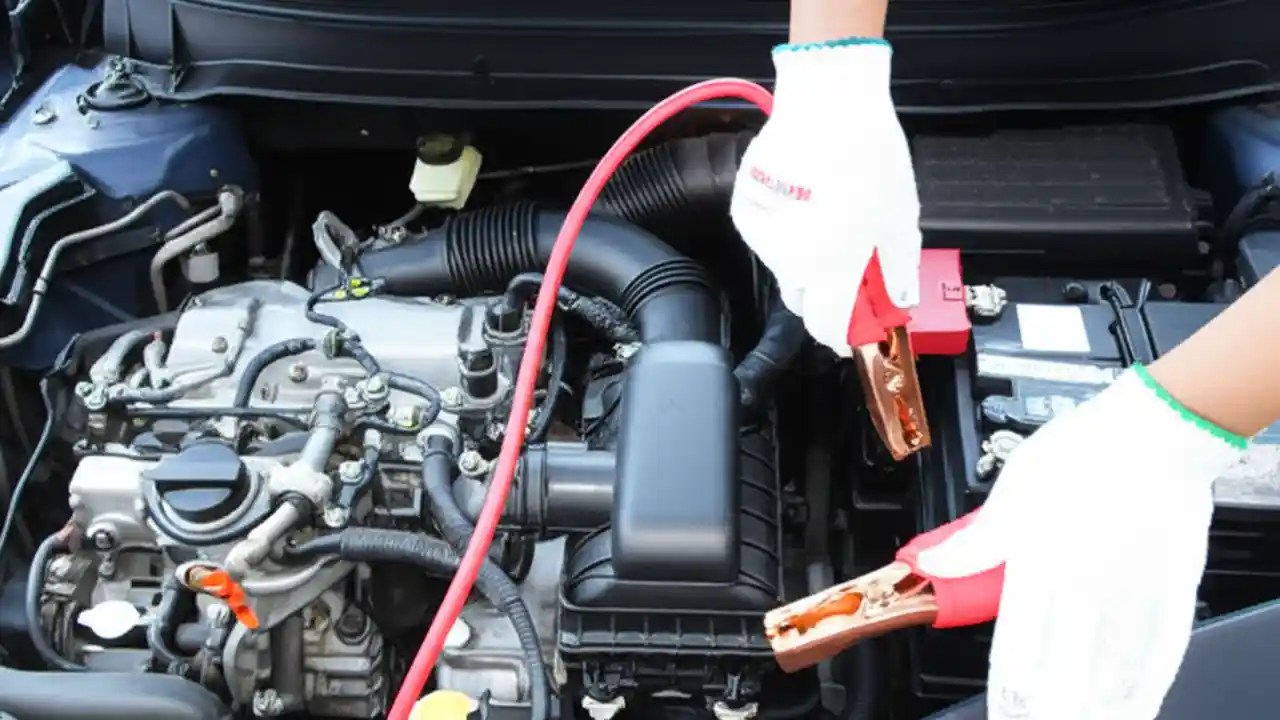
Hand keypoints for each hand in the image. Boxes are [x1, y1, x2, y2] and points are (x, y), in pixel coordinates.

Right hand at [730, 40, 920, 354]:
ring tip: (830, 223)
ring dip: (806, 262)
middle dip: (826, 299)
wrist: (828, 104)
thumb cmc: (869, 155)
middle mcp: (792, 262)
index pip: (830, 330)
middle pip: (803, 304)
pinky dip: (785, 232)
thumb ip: (898, 273)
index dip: (845, 340)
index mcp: (835, 270)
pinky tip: (805, 204)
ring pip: (784, 271)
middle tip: (851, 274)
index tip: (858, 338)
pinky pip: (768, 240)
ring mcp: (765, 238)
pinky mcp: (747, 213)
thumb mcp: (901, 220)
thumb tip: (897, 305)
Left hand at [914, 366, 1246, 719]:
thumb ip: (976, 542)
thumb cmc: (1081, 451)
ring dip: (1092, 702)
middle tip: (1035, 719)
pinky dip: (1147, 684)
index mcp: (1039, 565)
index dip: (1008, 686)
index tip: (1005, 707)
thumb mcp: (1012, 491)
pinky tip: (1134, 702)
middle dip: (1045, 706)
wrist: (1154, 429)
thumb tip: (931, 563)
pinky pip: (1162, 650)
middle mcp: (1085, 587)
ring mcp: (1133, 592)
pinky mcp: (1174, 588)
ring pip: (1110, 669)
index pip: (1017, 646)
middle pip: (1061, 669)